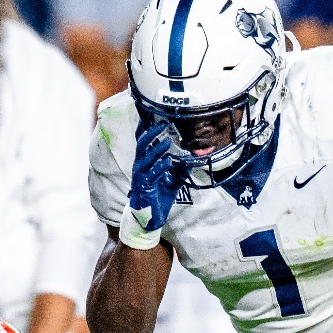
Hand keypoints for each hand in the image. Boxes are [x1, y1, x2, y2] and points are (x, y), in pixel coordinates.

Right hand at [126, 114, 188, 235]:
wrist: (151, 218)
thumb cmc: (159, 196)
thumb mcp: (173, 180)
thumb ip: (180, 168)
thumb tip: (193, 158)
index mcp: (144, 162)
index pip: (143, 141)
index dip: (146, 127)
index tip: (154, 114)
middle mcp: (140, 167)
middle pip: (141, 145)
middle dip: (150, 133)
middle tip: (162, 123)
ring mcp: (140, 177)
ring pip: (145, 159)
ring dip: (157, 149)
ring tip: (168, 141)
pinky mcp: (144, 188)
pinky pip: (151, 175)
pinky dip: (160, 168)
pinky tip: (168, 162)